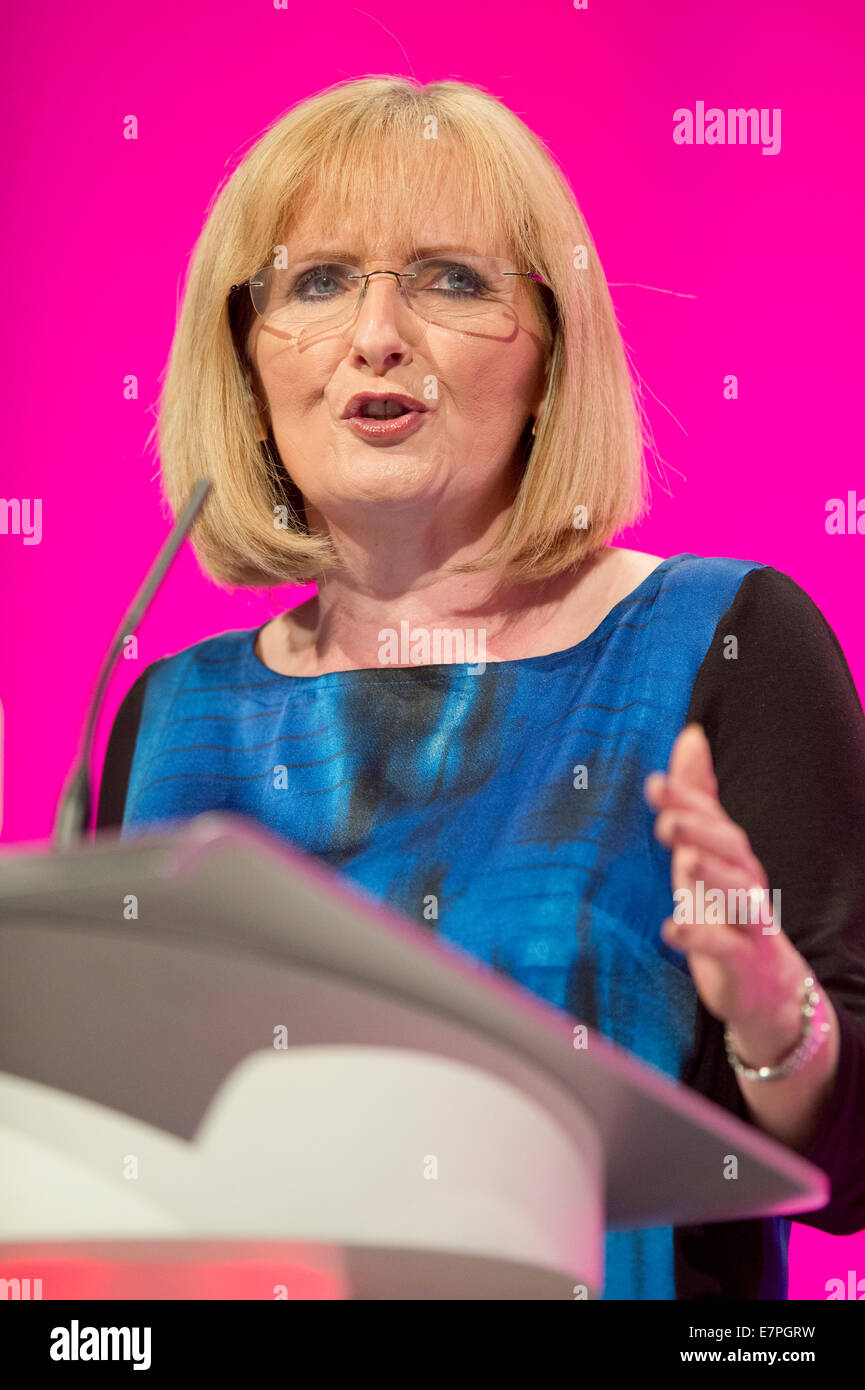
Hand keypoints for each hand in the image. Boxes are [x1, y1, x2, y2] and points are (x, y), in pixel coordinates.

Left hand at [644, 723, 804, 1059]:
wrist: (763, 986)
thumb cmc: (724, 908)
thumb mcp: (704, 850)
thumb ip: (696, 796)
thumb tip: (690, 736)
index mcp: (732, 854)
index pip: (713, 819)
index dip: (688, 800)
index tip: (653, 784)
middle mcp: (746, 882)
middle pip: (732, 850)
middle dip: (702, 831)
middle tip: (668, 820)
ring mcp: (751, 922)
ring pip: (740, 894)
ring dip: (712, 876)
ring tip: (685, 862)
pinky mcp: (746, 960)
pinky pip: (727, 947)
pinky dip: (699, 938)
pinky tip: (670, 928)